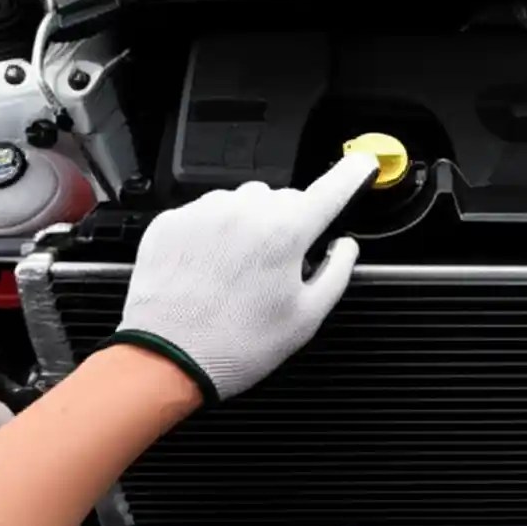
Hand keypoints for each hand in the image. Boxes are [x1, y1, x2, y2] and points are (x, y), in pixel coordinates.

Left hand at [108, 154, 379, 401]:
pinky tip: (212, 270)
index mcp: (285, 232)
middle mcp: (244, 211)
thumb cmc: (235, 345)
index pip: (331, 188)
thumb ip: (337, 273)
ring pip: (244, 204)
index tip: (361, 165)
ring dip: (250, 227)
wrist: (165, 360)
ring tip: (238, 273)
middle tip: (277, 270)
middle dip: (289, 226)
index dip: (352, 173)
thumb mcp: (306, 319)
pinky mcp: (172, 221)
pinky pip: (207, 214)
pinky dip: (215, 234)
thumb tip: (345, 248)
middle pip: (284, 199)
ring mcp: (204, 212)